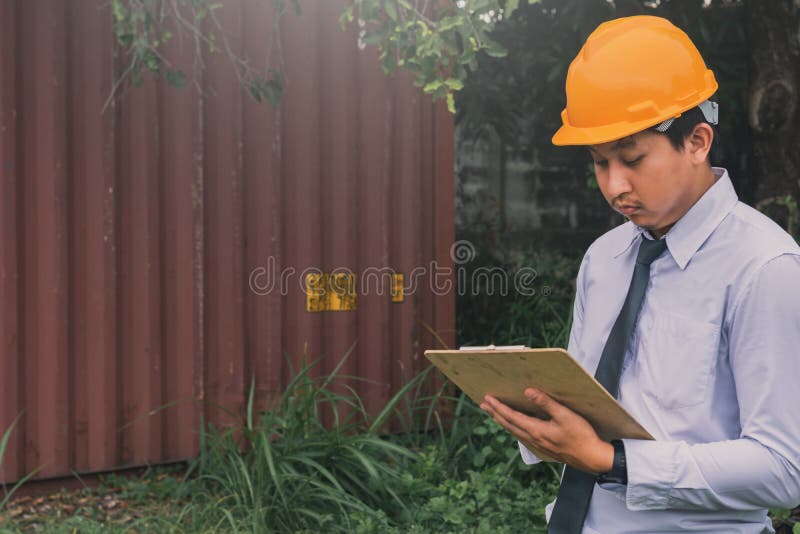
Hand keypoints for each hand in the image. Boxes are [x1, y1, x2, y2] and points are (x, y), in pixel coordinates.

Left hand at [480, 388, 613, 474]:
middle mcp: (533, 439)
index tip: (487, 399)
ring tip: (494, 413)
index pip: (511, 416)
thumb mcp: (566, 415)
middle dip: (495, 413)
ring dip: (502, 421)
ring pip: (514, 431)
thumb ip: (546, 403)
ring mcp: (538, 444)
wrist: (592, 459)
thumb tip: (528, 391)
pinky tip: (515, 425)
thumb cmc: (581, 436)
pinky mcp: (544, 447)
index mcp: (536, 430)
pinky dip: (513, 427)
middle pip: (508, 424)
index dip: (498, 407)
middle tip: (483, 404)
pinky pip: (522, 436)